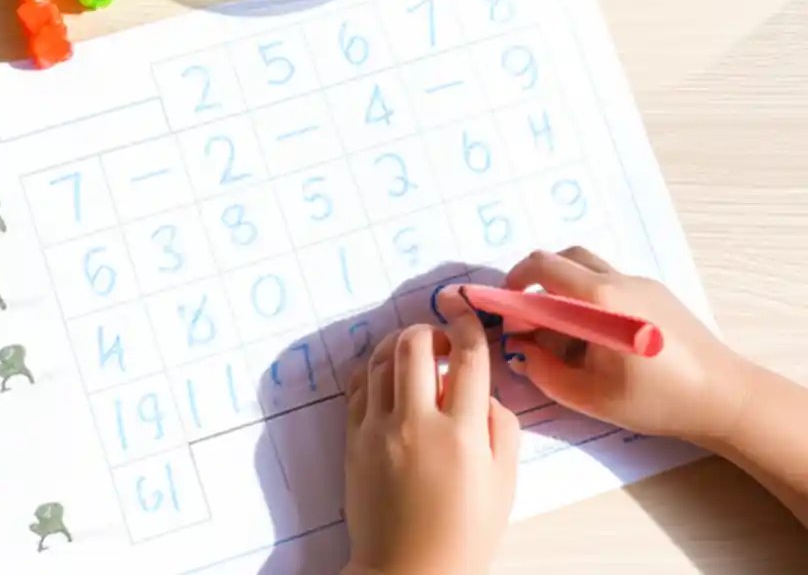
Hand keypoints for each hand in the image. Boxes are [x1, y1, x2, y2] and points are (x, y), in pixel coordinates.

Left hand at [342, 290, 519, 574]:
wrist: (406, 570)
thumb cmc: (464, 534)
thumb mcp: (504, 485)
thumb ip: (502, 429)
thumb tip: (484, 391)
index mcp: (462, 435)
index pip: (467, 358)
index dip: (467, 324)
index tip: (465, 309)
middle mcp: (415, 424)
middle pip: (414, 346)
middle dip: (429, 330)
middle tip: (441, 341)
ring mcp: (377, 430)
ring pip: (380, 360)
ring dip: (399, 345)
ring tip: (415, 354)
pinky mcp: (352, 439)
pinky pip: (358, 386)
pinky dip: (374, 370)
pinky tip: (388, 378)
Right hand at [503, 247, 751, 443]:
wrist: (723, 397)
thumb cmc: (654, 400)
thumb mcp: (588, 395)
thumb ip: (544, 370)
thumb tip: (522, 349)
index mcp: (598, 301)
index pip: (539, 272)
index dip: (509, 291)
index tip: (499, 315)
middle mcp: (617, 281)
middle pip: (559, 258)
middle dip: (531, 281)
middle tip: (524, 316)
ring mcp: (639, 283)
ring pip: (584, 266)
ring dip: (560, 286)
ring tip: (558, 328)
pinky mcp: (655, 293)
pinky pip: (607, 281)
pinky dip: (585, 296)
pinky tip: (592, 335)